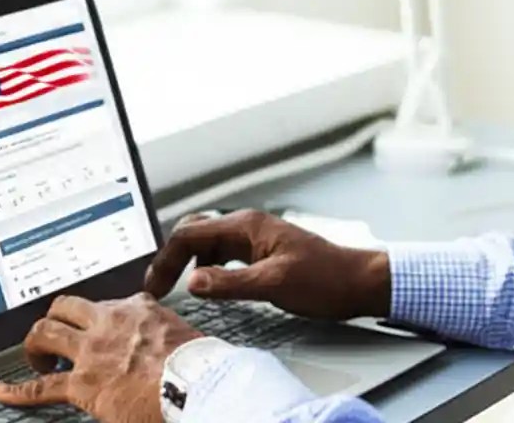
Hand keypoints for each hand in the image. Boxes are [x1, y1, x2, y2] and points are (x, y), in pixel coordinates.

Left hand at [0, 293, 202, 422]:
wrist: (197, 385)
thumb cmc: (199, 365)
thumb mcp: (184, 332)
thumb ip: (167, 330)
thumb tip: (171, 343)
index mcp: (136, 308)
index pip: (107, 303)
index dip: (98, 317)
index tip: (98, 328)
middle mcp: (108, 322)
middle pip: (64, 307)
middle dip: (55, 321)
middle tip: (57, 339)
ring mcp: (92, 352)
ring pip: (44, 333)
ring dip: (36, 345)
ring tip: (38, 359)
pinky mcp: (82, 384)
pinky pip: (39, 386)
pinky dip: (17, 390)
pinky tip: (2, 391)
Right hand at [144, 209, 390, 320]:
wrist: (358, 282)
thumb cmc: (325, 279)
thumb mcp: (274, 284)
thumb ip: (231, 283)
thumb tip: (191, 283)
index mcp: (247, 225)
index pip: (190, 234)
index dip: (166, 260)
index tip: (154, 287)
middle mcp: (247, 226)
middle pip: (194, 234)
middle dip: (171, 257)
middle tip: (157, 287)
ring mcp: (255, 238)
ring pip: (207, 244)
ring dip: (187, 262)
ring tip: (173, 287)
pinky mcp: (262, 252)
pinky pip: (223, 254)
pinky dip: (206, 267)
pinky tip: (205, 285)